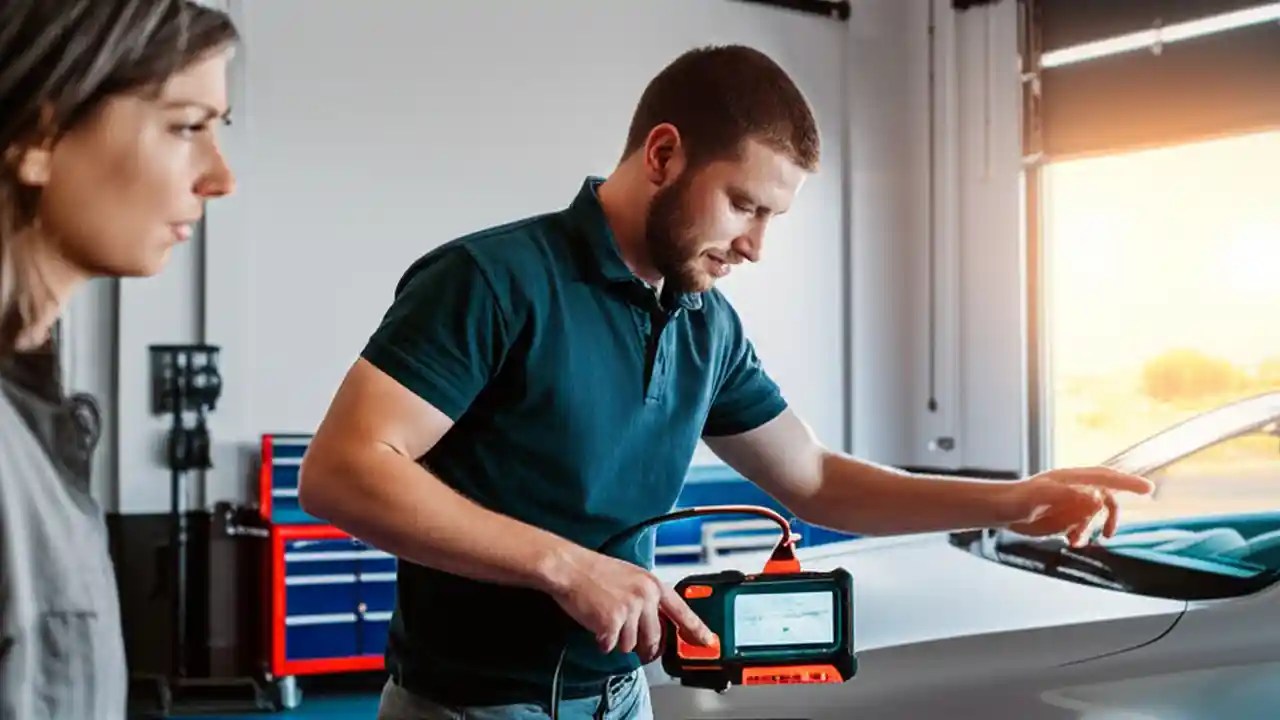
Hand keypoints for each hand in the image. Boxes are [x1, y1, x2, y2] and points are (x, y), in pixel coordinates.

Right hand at [549, 549, 715, 663]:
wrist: (569, 568)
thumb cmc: (593, 571)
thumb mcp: (630, 578)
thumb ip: (646, 598)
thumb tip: (655, 624)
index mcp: (652, 584)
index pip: (682, 611)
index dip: (697, 629)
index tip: (707, 642)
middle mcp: (645, 597)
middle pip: (655, 638)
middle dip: (647, 649)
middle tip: (639, 649)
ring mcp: (630, 610)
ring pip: (631, 645)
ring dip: (618, 640)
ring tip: (605, 619)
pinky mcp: (612, 623)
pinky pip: (611, 646)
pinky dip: (602, 641)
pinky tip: (595, 623)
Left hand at [1004, 466, 1154, 546]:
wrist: (1000, 511)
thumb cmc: (1016, 499)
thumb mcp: (1039, 496)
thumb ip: (1066, 495)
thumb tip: (1095, 497)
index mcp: (1071, 479)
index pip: (1106, 477)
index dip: (1128, 482)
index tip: (1148, 489)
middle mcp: (1075, 489)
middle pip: (1106, 498)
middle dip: (1111, 515)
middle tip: (1108, 534)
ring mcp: (1071, 503)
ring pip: (1095, 516)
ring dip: (1090, 529)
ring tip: (1074, 540)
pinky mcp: (1065, 517)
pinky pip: (1084, 527)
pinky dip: (1082, 536)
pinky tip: (1070, 542)